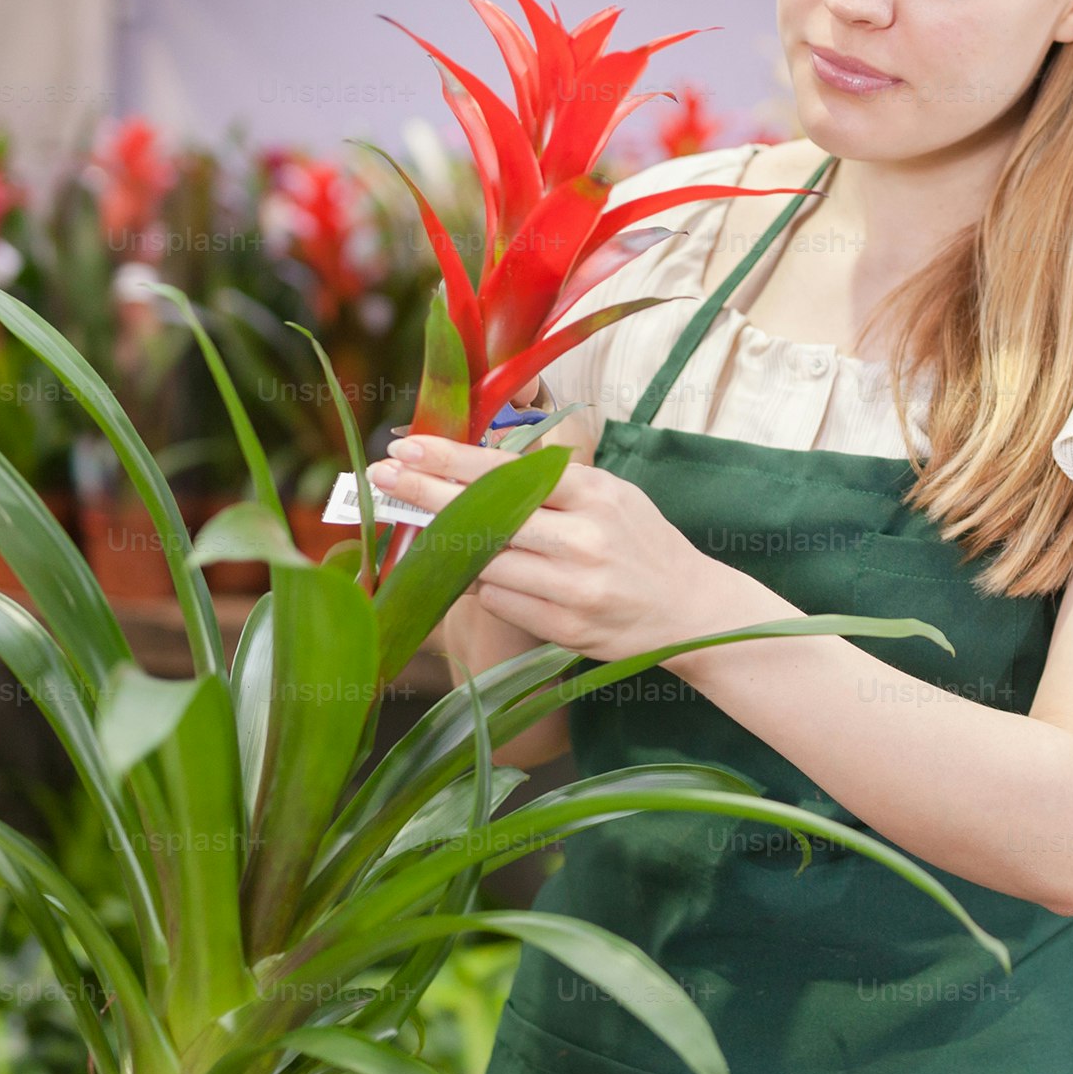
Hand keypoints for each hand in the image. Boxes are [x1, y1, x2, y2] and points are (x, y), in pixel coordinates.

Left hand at [367, 435, 748, 663]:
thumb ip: (552, 482)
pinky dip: (488, 586)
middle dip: (424, 494)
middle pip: (484, 516)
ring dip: (456, 548)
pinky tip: (495, 576)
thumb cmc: (642, 544)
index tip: (407, 447)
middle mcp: (583, 539)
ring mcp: (573, 586)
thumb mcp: (611, 495)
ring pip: (484, 563)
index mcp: (594, 494)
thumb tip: (472, 468)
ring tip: (437, 532)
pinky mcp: (564, 626)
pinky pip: (500, 600)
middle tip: (381, 478)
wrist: (691, 610)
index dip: (450, 460)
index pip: (507, 472)